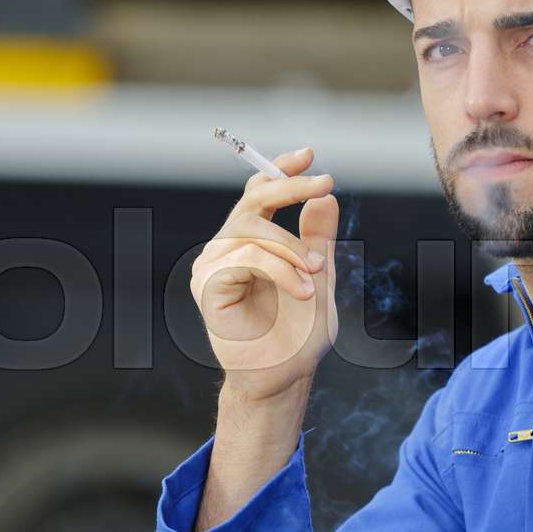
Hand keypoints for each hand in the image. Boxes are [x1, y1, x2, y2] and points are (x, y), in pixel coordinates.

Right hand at [190, 146, 339, 400]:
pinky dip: (279, 270)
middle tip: (324, 185)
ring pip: (253, 230)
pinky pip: (246, 258)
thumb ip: (319, 236)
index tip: (308, 155)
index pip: (259, 193)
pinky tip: (301, 291)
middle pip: (252, 199)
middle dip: (290, 187)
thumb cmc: (299, 332)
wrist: (284, 375)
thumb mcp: (320, 274)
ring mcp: (213, 264)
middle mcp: (227, 247)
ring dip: (292, 248)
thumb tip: (325, 196)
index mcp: (252, 240)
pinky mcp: (207, 285)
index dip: (281, 169)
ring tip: (316, 273)